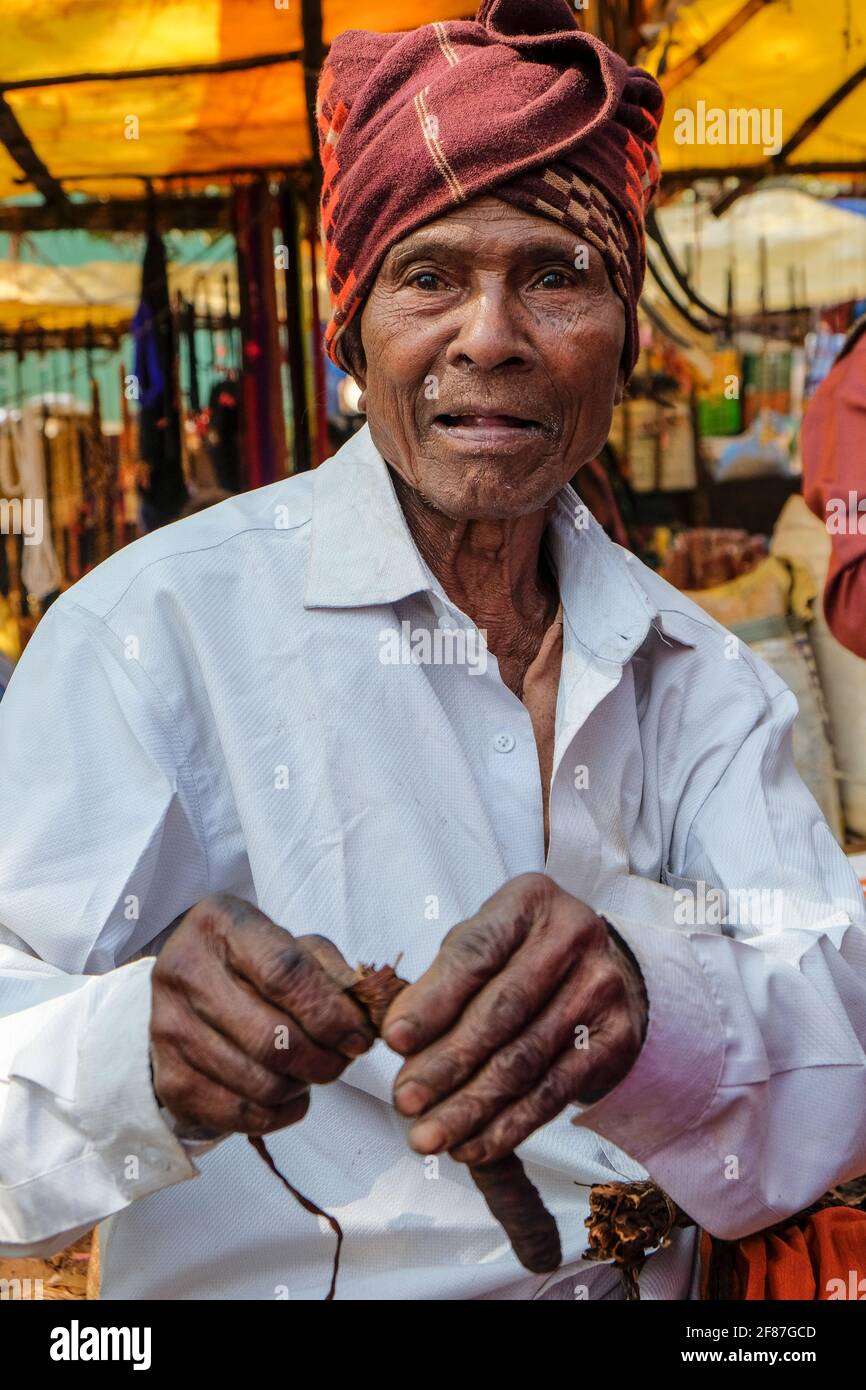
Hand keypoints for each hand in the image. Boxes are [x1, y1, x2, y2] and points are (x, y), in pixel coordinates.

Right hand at [149, 894, 374, 1138]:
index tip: (359, 1036)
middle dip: (322, 1060)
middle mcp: (185, 971)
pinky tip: (291, 1096)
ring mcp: (168, 1027)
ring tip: (313, 1071)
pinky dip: (277, 1114)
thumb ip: (332, 973)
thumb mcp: (295, 945)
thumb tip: (365, 1018)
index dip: (330, 1013)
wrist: (191, 983)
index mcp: (221, 924)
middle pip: (270, 1037)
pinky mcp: (166, 1076)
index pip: (284, 973)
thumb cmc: (256, 962)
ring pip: (256, 1081)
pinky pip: (236, 1114)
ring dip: (301, 1086)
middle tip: (343, 1061)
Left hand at [381, 873, 647, 1165]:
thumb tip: (399, 1038)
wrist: (602, 970)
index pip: (475, 955)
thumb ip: (440, 983)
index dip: (432, 1002)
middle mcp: (573, 936)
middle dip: (445, 1064)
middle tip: (404, 1102)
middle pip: (500, 1013)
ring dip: (470, 1107)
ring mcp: (600, 988)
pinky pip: (552, 1091)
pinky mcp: (615, 1038)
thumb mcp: (481, 945)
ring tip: (429, 1135)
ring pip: (524, 1061)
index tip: (394, 1042)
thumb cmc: (520, 955)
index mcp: (530, 901)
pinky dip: (508, 1125)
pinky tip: (472, 1144)